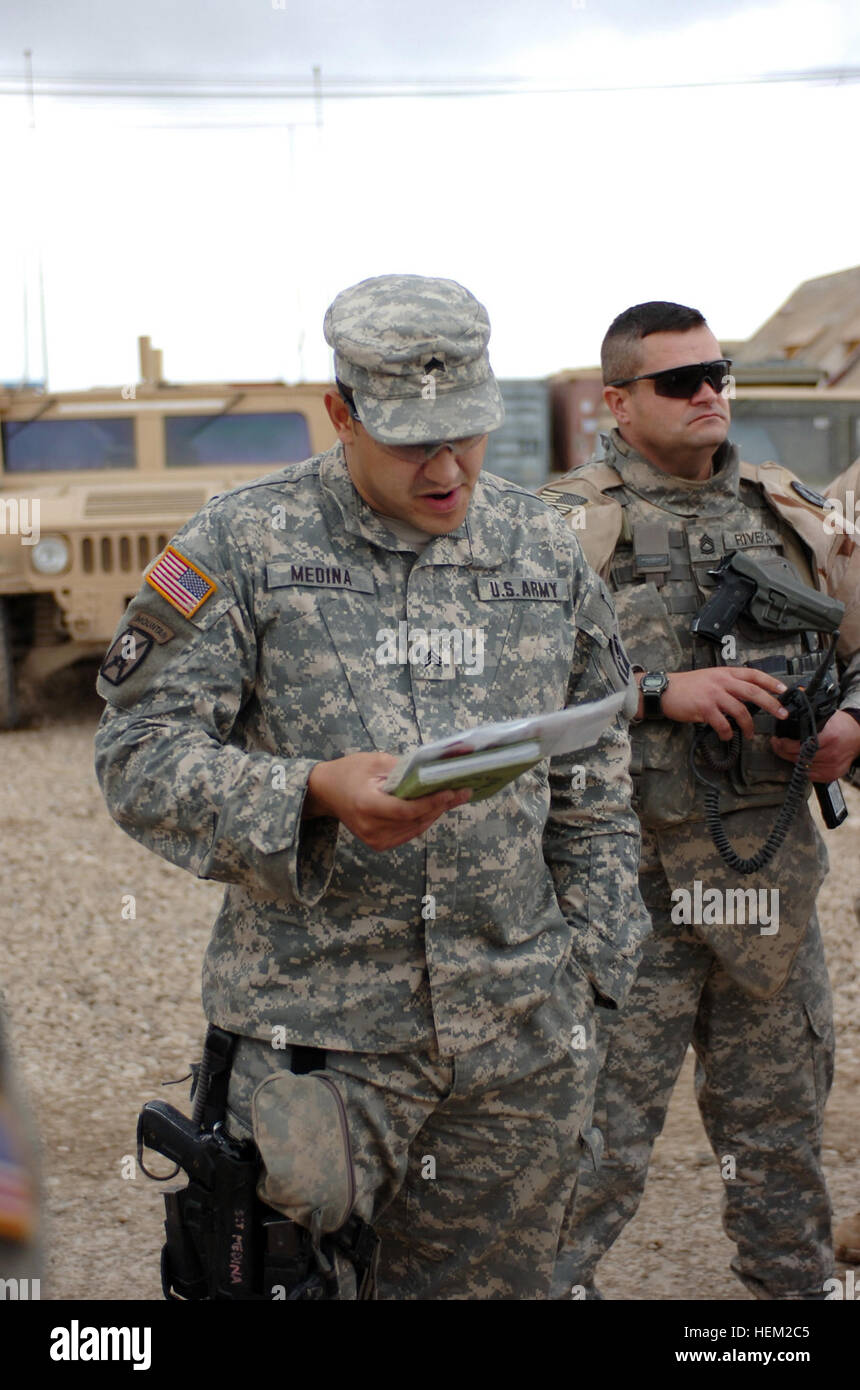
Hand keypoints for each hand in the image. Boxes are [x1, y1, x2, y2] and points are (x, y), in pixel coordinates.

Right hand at [303, 751, 471, 849]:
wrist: (327, 791)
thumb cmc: (350, 771)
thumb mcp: (376, 761)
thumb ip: (406, 767)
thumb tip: (436, 768)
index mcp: (366, 804)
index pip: (406, 810)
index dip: (431, 802)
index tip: (452, 791)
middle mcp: (370, 827)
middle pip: (415, 820)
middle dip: (440, 805)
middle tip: (462, 791)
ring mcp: (374, 839)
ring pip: (416, 828)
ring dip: (435, 813)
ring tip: (453, 797)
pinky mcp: (378, 844)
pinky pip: (409, 832)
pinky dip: (423, 820)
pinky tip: (434, 807)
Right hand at [649, 667, 789, 740]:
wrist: (665, 690)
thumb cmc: (688, 686)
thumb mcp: (711, 678)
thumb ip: (729, 684)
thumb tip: (748, 698)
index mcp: (725, 673)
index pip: (754, 674)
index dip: (771, 682)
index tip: (784, 691)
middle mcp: (721, 681)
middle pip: (753, 691)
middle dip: (771, 704)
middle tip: (782, 714)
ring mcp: (713, 694)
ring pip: (740, 710)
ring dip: (748, 725)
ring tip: (750, 734)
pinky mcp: (704, 708)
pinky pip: (722, 723)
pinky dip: (727, 732)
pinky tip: (727, 735)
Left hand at [771, 709, 859, 780]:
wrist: (858, 737)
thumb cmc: (841, 725)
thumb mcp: (826, 716)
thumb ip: (808, 717)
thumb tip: (788, 710)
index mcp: (829, 737)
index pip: (800, 745)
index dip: (784, 744)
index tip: (776, 739)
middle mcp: (831, 753)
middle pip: (798, 757)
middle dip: (783, 751)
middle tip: (776, 744)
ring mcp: (831, 766)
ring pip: (802, 767)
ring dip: (790, 760)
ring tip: (784, 751)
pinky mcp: (831, 774)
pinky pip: (810, 775)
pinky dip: (802, 768)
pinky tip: (797, 760)